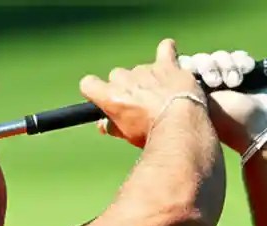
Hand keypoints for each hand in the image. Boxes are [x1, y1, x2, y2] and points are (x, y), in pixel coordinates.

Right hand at [78, 39, 207, 148]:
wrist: (178, 125)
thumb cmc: (151, 134)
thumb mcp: (127, 135)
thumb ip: (113, 126)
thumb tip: (104, 125)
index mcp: (110, 96)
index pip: (88, 84)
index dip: (96, 91)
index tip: (105, 98)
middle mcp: (124, 79)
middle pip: (117, 76)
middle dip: (127, 88)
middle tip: (141, 105)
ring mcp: (146, 70)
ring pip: (141, 68)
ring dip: (148, 79)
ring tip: (163, 96)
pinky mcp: (167, 65)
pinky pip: (166, 49)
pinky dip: (167, 51)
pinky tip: (169, 57)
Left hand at [179, 50, 266, 154]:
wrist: (263, 126)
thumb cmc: (229, 122)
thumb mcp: (200, 108)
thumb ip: (182, 93)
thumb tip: (166, 74)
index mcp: (192, 95)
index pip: (185, 68)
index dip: (193, 67)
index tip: (200, 78)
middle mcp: (208, 86)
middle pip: (203, 60)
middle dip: (210, 67)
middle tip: (216, 82)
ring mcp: (227, 79)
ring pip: (221, 57)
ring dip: (228, 66)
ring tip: (235, 82)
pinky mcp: (246, 74)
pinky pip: (239, 57)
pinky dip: (242, 62)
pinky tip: (247, 71)